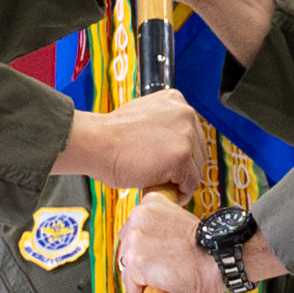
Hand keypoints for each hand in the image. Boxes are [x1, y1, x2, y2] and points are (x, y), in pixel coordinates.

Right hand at [65, 96, 204, 197]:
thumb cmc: (110, 135)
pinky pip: (190, 183)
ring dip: (179, 180)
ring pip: (195, 168)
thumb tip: (171, 145)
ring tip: (159, 183)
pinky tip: (162, 190)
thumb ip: (162, 126)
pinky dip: (178, 192)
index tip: (171, 163)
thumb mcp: (143, 117)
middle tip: (164, 176)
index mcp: (175, 100)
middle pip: (197, 151)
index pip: (192, 133)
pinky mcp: (182, 156)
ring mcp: (185, 135)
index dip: (181, 152)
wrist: (96, 143)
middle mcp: (185, 114)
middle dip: (182, 167)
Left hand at [116, 187, 221, 292]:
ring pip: (127, 267)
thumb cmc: (207, 246)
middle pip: (126, 247)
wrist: (219, 258)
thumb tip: (150, 247)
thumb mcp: (180, 221)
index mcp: (150, 204)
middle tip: (156, 273)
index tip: (152, 256)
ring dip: (139, 279)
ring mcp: (135, 240)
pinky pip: (131, 286)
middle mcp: (138, 217)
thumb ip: (160, 227)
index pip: (133, 228)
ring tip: (157, 285)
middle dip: (138, 262)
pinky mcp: (136, 263)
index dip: (143, 246)